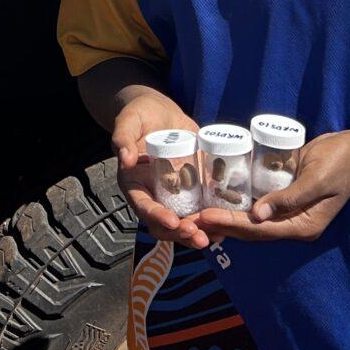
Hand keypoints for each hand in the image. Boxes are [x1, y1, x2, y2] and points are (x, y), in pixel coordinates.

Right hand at [111, 92, 209, 250]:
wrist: (162, 113)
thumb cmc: (141, 114)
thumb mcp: (129, 120)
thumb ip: (123, 137)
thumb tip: (125, 158)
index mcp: (135, 183)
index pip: (143, 206)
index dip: (157, 216)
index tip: (172, 221)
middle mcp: (154, 194)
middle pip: (165, 224)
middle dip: (181, 233)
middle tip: (199, 237)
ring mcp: (174, 195)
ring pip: (184, 222)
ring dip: (198, 233)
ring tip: (215, 237)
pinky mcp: (192, 189)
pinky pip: (201, 209)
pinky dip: (212, 220)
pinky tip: (226, 226)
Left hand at [197, 129, 349, 245]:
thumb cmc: (340, 162)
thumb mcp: (317, 179)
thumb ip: (290, 198)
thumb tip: (257, 215)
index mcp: (303, 227)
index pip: (260, 231)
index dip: (231, 224)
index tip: (205, 217)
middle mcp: (294, 224)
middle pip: (252, 230)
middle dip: (222, 226)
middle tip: (192, 220)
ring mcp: (289, 212)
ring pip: (252, 220)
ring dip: (227, 218)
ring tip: (198, 214)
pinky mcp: (285, 197)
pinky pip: (258, 205)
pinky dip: (239, 205)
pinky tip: (218, 198)